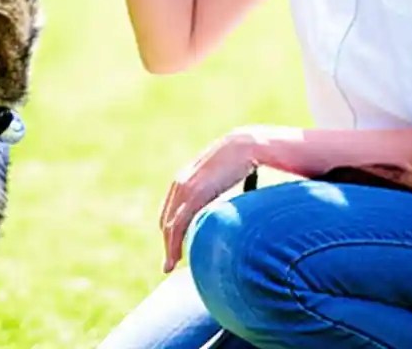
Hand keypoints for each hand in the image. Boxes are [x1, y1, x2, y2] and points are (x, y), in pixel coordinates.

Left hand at [159, 128, 258, 272]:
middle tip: (170, 264)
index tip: (175, 248)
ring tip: (171, 265)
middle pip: (167, 220)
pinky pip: (179, 224)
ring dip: (169, 248)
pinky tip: (176, 256)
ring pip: (170, 226)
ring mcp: (185, 189)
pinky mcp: (193, 195)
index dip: (172, 230)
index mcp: (185, 180)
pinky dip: (174, 243)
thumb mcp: (222, 177)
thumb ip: (217, 190)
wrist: (245, 145)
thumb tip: (227, 208)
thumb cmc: (240, 161)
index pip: (171, 210)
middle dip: (168, 243)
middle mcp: (180, 184)